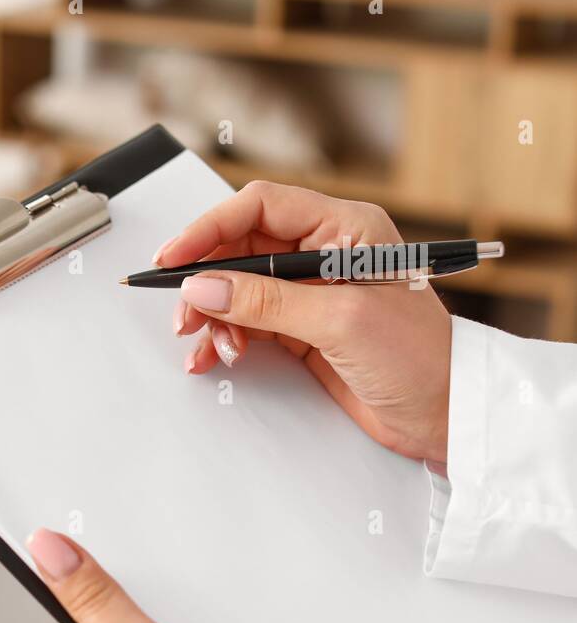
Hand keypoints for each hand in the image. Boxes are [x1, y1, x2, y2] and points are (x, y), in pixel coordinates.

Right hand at [162, 181, 451, 465]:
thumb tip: (205, 286)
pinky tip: (214, 356)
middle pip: (240, 249)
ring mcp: (311, 292)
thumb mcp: (341, 321)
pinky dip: (224, 338)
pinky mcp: (302, 328)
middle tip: (185, 311)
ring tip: (208, 344)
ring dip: (213, 315)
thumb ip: (266, 301)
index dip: (210, 228)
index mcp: (345, 228)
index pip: (260, 207)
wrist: (448, 415)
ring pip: (237, 288)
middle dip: (206, 280)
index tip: (174, 258)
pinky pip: (246, 322)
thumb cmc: (424, 359)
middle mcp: (325, 253)